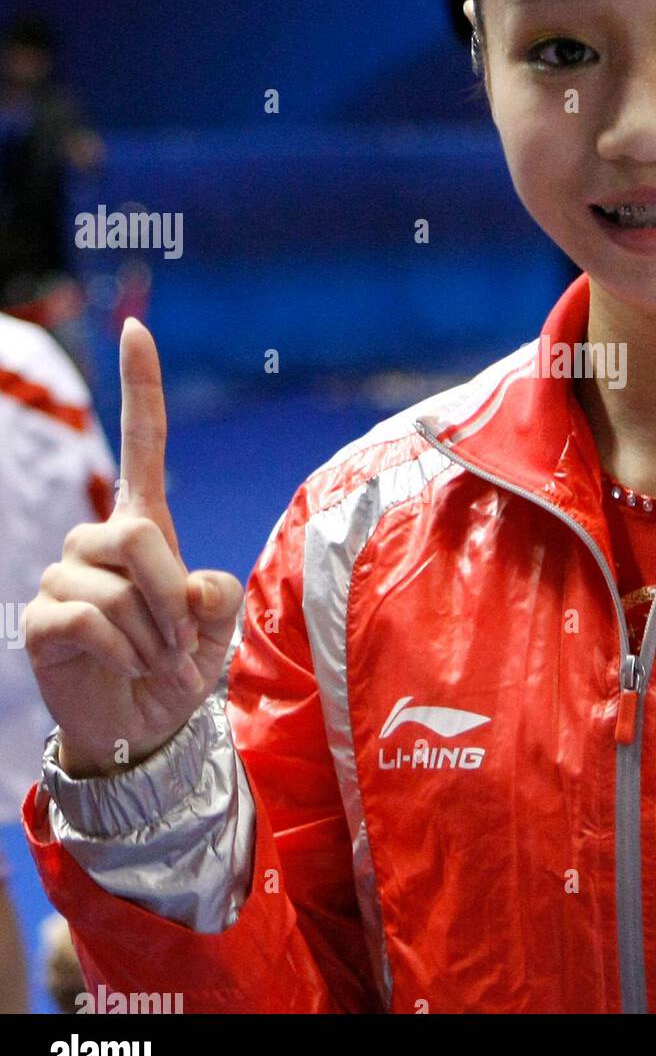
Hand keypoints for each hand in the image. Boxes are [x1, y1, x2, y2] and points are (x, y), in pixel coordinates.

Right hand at [24, 318, 243, 777]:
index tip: (137, 327)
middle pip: (137, 532)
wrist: (146, 728)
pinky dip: (124, 653)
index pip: (142, 444)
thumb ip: (214, 596)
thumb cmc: (181, 664)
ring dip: (154, 636)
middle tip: (185, 645)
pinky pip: (88, 621)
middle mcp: (97, 541)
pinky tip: (125, 669)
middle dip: (173, 594)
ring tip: (159, 664)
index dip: (140, 387)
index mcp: (145, 524)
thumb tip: (189, 591)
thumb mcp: (215, 626)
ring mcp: (62, 577)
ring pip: (116, 585)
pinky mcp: (41, 619)